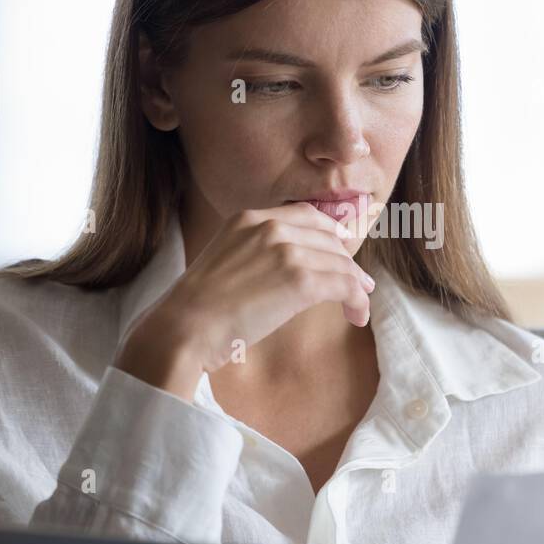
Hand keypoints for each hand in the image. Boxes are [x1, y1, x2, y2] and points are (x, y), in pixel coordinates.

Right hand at [115, 203, 375, 397]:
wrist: (184, 327)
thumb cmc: (197, 308)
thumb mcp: (223, 262)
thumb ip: (254, 255)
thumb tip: (285, 273)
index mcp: (248, 219)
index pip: (305, 215)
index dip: (330, 233)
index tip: (341, 250)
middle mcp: (270, 228)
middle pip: (328, 239)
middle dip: (346, 262)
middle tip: (358, 283)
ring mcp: (286, 251)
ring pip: (341, 263)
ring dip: (356, 286)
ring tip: (359, 305)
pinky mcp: (300, 280)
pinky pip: (345, 285)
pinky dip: (357, 301)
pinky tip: (356, 316)